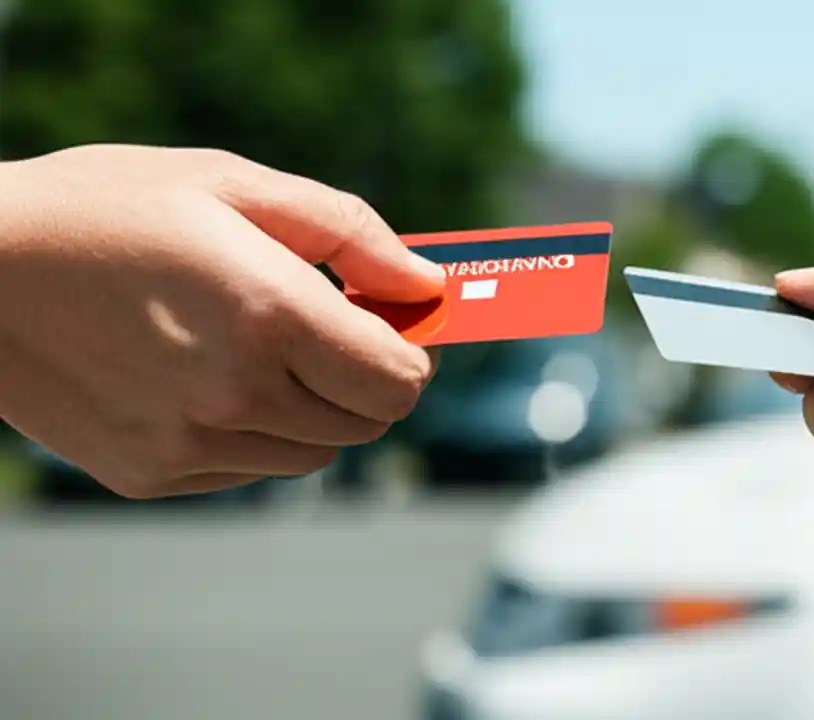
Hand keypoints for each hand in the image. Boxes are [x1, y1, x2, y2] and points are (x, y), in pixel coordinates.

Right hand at [0, 144, 443, 497]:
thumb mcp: (234, 184)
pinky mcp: (151, 475)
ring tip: (250, 345)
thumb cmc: (107, 208)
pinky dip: (252, 431)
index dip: (407, 352)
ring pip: (312, 452)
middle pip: (367, 422)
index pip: (399, 380)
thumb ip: (350, 233)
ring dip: (309, 407)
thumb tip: (425, 284)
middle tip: (324, 327)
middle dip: (364, 378)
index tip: (385, 322)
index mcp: (271, 316)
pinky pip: (248, 468)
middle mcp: (238, 395)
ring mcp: (191, 445)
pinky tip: (202, 377)